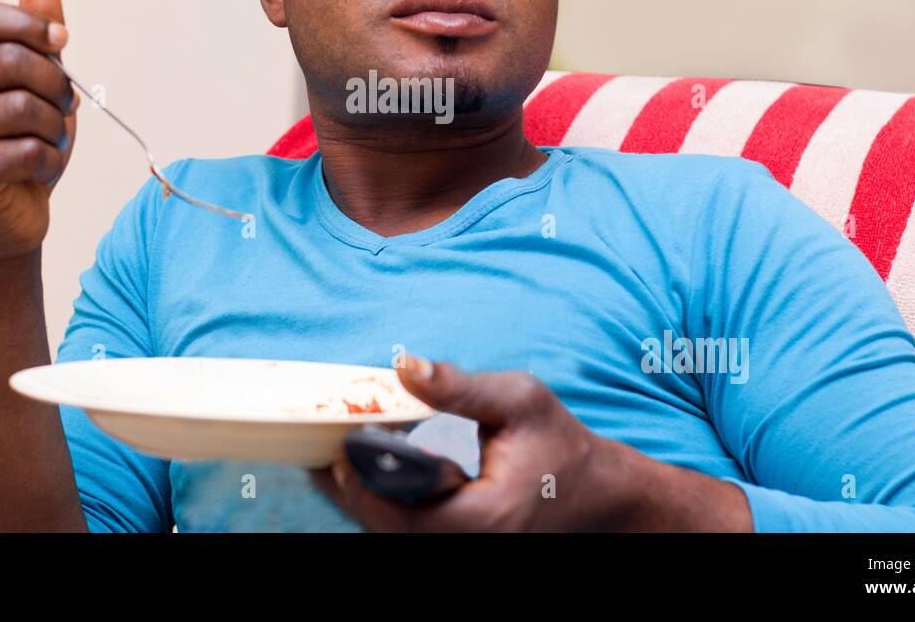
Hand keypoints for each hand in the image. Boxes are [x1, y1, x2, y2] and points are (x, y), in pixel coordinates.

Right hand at [0, 0, 77, 260]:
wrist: (8, 216)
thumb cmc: (22, 141)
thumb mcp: (38, 83)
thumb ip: (39, 34)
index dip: (25, 22)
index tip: (63, 40)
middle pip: (12, 61)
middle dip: (56, 85)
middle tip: (66, 108)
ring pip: (23, 107)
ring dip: (56, 127)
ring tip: (52, 140)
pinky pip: (25, 150)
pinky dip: (50, 160)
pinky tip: (41, 168)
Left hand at [310, 356, 635, 530]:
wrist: (593, 492)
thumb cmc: (558, 443)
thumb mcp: (519, 399)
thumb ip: (459, 387)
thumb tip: (402, 366)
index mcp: (485, 517)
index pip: (403, 516)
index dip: (363, 486)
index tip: (338, 447)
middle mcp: (470, 544)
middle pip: (388, 529)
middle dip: (351, 491)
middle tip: (321, 449)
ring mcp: (463, 549)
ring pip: (392, 534)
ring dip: (360, 499)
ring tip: (332, 458)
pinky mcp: (455, 543)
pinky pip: (405, 532)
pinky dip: (380, 504)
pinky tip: (360, 474)